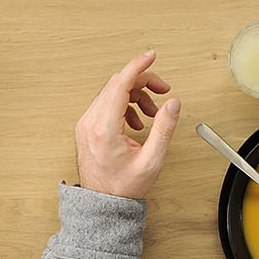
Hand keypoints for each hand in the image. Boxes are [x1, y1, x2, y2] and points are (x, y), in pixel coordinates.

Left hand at [74, 51, 179, 201]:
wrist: (102, 203)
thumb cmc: (124, 186)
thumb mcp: (151, 160)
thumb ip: (164, 129)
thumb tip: (173, 104)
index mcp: (104, 128)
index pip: (120, 84)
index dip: (138, 67)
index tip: (151, 56)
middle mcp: (90, 122)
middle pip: (117, 85)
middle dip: (143, 83)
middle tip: (164, 90)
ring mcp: (85, 124)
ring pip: (112, 93)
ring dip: (136, 96)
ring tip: (153, 114)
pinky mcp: (86, 127)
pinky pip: (106, 104)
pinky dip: (125, 105)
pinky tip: (137, 121)